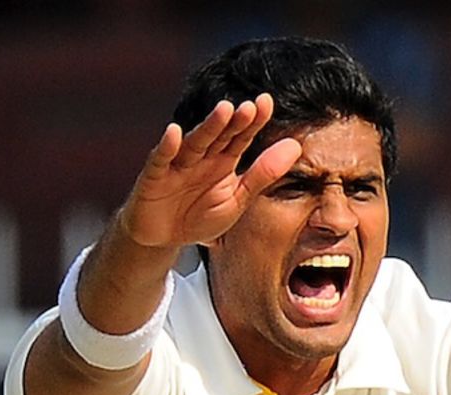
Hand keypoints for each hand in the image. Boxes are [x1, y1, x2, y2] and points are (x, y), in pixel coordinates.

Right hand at [120, 96, 301, 249]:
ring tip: (224, 110)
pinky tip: (174, 132)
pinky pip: (161, 160)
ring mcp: (177, 164)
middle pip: (219, 136)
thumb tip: (296, 146)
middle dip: (233, 121)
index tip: (267, 102)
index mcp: (222, 161)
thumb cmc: (199, 216)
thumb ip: (263, 174)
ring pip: (195, 143)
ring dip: (208, 127)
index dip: (253, 122)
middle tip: (250, 106)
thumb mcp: (237, 200)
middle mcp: (201, 157)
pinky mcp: (154, 177)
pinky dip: (167, 147)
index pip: (240, 137)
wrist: (163, 237)